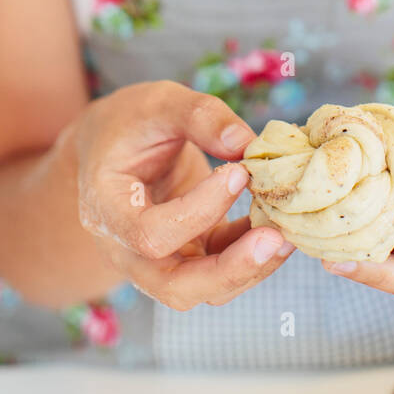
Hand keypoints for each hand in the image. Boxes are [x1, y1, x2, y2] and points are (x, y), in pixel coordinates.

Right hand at [72, 80, 293, 309]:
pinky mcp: (187, 255)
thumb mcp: (157, 103)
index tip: (238, 173)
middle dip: (230, 270)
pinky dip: (251, 255)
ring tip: (286, 232)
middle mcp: (127, 249)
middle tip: (275, 238)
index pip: (149, 234)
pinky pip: (220, 270)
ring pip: (203, 289)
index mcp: (107, 210)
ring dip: (249, 268)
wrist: (112, 144)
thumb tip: (246, 142)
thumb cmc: (129, 122)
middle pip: (175, 288)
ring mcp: (157, 261)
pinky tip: (276, 225)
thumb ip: (199, 115)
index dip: (197, 211)